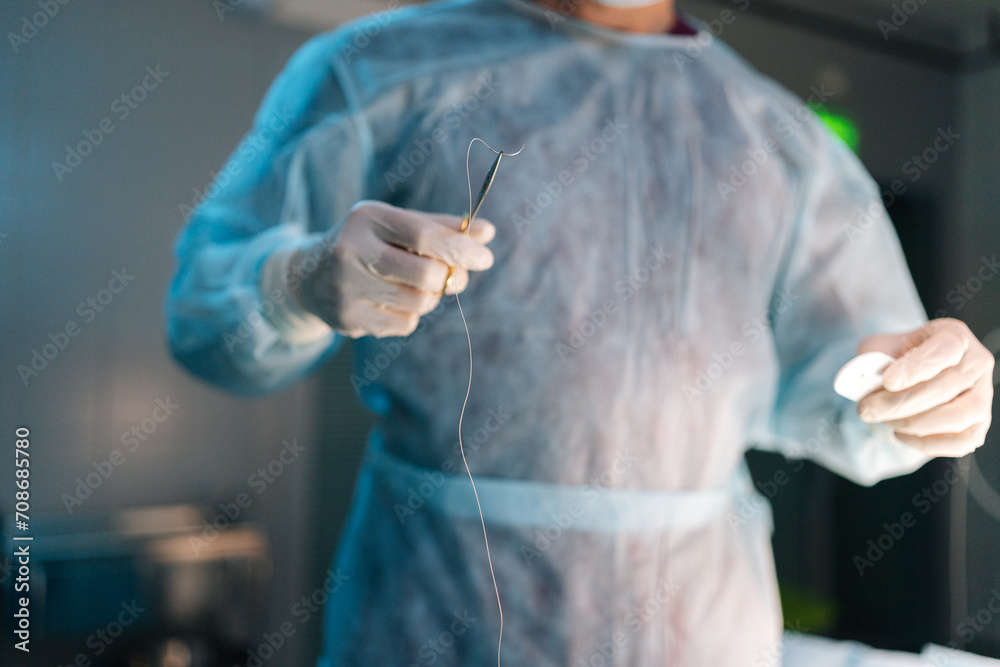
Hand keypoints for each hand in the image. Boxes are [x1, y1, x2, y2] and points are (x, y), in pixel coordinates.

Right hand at [293, 200, 494, 337]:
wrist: (309, 275)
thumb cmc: (369, 244)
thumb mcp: (398, 226)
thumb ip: (442, 228)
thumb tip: (488, 232)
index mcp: (368, 218)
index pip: (426, 236)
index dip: (462, 249)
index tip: (485, 259)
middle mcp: (351, 251)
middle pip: (425, 276)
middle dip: (451, 278)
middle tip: (457, 278)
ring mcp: (346, 287)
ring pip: (418, 303)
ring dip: (431, 298)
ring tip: (419, 287)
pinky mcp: (346, 318)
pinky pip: (404, 324)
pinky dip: (410, 315)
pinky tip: (392, 302)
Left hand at [856, 318, 993, 456]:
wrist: (909, 377)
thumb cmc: (895, 359)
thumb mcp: (880, 348)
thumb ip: (872, 359)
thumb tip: (864, 380)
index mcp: (954, 336)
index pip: (944, 350)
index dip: (915, 368)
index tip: (887, 381)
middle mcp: (976, 363)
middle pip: (944, 387)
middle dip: (899, 403)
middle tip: (866, 409)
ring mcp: (982, 396)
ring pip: (956, 417)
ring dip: (913, 423)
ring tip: (884, 420)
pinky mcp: (979, 425)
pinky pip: (961, 442)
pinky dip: (927, 443)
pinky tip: (901, 434)